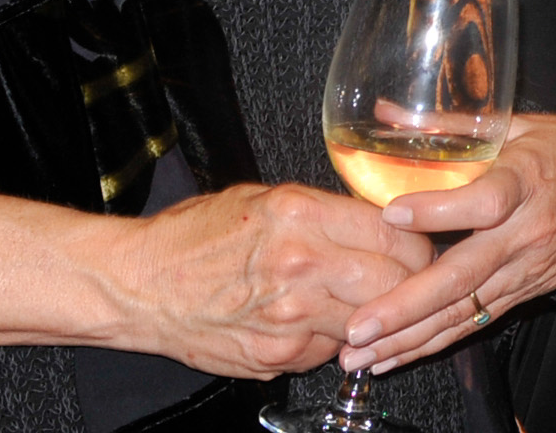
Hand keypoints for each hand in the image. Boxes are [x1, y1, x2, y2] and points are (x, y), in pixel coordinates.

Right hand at [101, 184, 435, 379]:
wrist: (137, 286)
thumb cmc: (194, 237)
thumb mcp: (267, 199)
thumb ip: (327, 211)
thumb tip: (381, 221)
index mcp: (301, 216)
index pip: (395, 232)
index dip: (417, 240)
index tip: (419, 243)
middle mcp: (302, 267)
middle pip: (396, 280)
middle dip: (411, 280)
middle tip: (407, 277)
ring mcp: (291, 318)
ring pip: (370, 321)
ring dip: (375, 315)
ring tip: (359, 300)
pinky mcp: (277, 357)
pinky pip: (330, 349)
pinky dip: (333, 338)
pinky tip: (313, 321)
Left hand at [338, 115, 555, 373]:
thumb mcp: (523, 124)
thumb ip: (454, 124)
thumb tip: (386, 110)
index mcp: (529, 178)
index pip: (486, 200)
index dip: (440, 209)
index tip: (393, 212)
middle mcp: (526, 231)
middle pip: (465, 274)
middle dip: (408, 305)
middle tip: (360, 324)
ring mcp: (525, 268)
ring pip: (465, 310)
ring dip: (410, 337)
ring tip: (362, 355)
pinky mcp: (524, 291)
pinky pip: (475, 322)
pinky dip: (433, 343)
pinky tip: (393, 357)